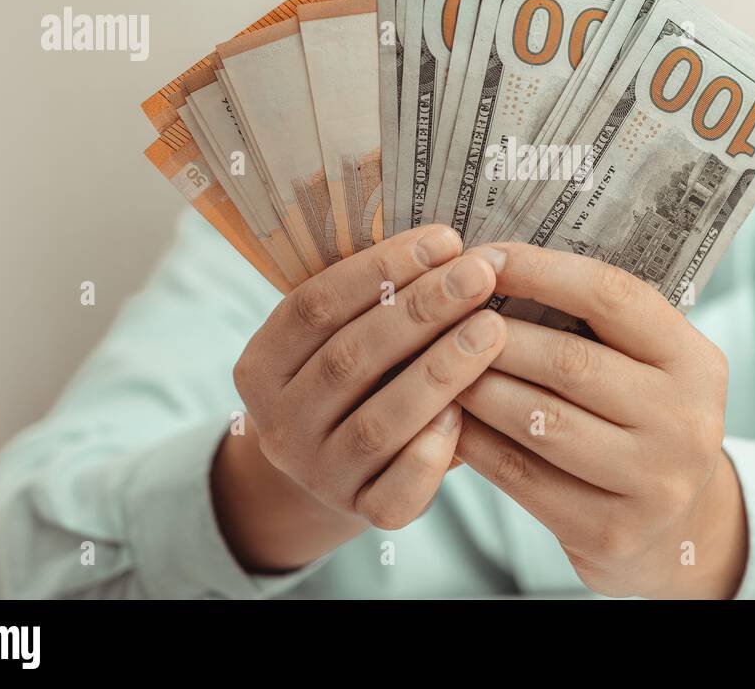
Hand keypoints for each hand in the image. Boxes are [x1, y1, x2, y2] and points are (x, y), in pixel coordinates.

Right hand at [212, 224, 505, 572]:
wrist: (335, 472)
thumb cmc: (357, 379)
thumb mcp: (340, 337)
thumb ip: (376, 300)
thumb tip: (448, 244)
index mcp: (261, 366)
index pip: (313, 306)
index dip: (379, 268)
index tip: (444, 240)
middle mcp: (279, 425)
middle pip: (350, 359)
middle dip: (421, 310)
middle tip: (479, 275)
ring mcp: (318, 474)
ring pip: (379, 422)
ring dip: (441, 370)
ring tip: (493, 326)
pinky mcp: (364, 514)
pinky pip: (399, 488)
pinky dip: (434, 449)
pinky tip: (471, 412)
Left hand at [452, 243, 746, 598]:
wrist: (676, 530)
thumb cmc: (641, 422)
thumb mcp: (648, 367)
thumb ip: (598, 324)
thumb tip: (499, 262)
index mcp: (697, 362)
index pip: (613, 297)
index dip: (541, 271)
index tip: (485, 255)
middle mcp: (687, 421)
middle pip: (569, 362)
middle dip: (495, 335)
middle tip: (442, 316)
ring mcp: (653, 483)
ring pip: (539, 421)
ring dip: (477, 386)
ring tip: (435, 364)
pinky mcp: (610, 533)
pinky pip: (522, 476)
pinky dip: (475, 442)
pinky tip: (447, 419)